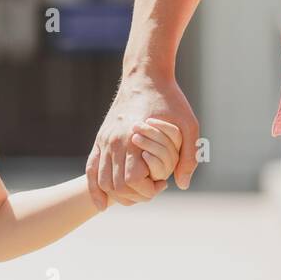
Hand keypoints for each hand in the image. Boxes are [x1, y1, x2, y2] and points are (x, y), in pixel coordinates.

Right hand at [86, 70, 198, 210]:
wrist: (144, 76)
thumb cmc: (170, 100)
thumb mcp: (189, 125)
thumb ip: (188, 157)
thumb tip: (182, 185)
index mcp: (134, 138)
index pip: (132, 181)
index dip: (148, 189)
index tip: (163, 183)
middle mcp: (115, 142)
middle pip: (116, 186)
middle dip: (135, 195)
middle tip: (152, 188)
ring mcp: (105, 141)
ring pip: (102, 181)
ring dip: (118, 194)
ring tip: (136, 191)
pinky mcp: (100, 140)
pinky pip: (91, 170)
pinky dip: (95, 189)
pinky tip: (101, 203)